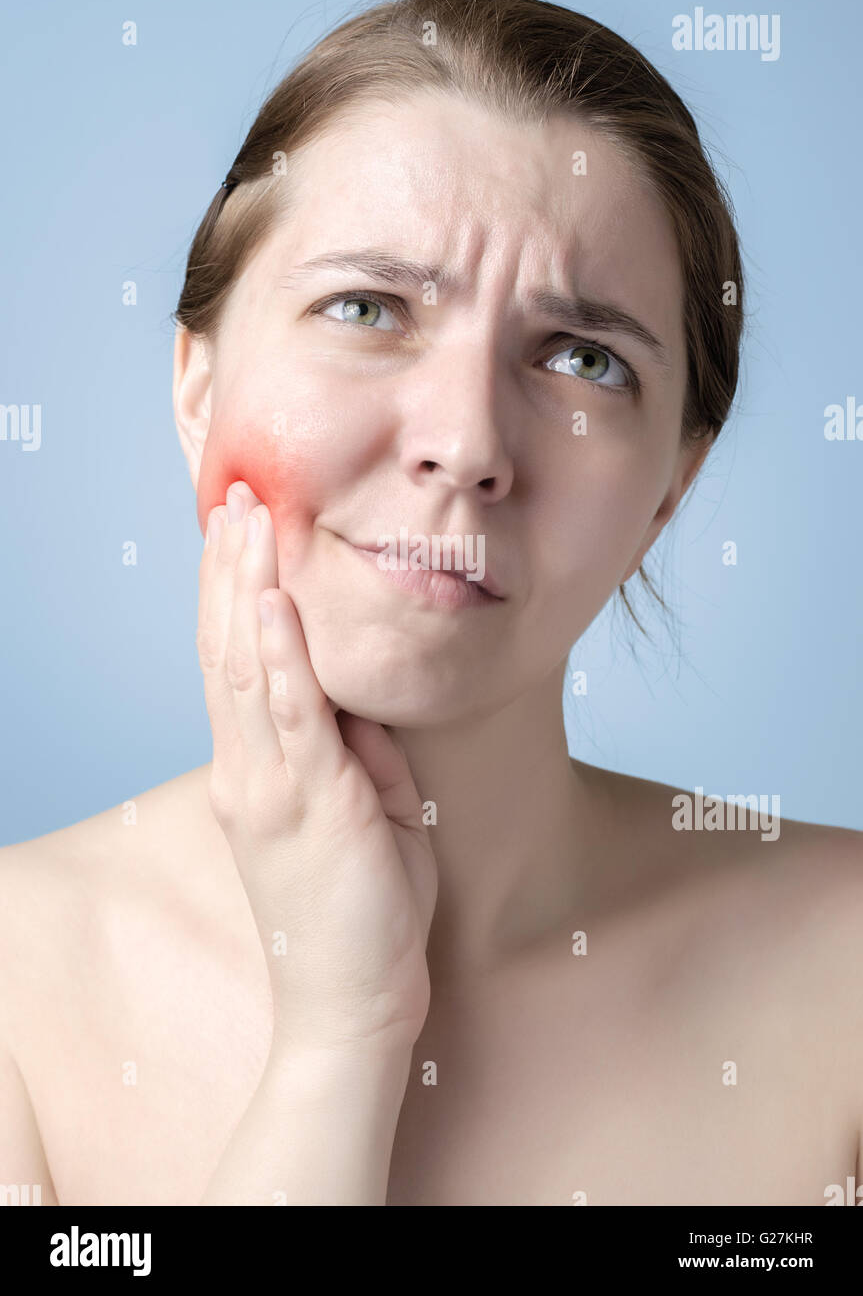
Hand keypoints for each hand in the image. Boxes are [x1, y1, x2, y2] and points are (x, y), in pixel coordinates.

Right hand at [196, 480, 437, 1058]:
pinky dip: (282, 654)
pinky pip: (292, 716)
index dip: (232, 596)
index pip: (233, 664)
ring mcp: (271, 786)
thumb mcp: (363, 814)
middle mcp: (249, 770)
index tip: (238, 535)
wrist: (353, 1003)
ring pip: (247, 668)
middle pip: (228, 650)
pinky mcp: (311, 804)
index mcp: (256, 770)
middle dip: (232, 571)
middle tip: (236, 499)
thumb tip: (362, 700)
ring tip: (247, 522)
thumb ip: (356, 753)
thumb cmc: (361, 911)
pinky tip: (275, 601)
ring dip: (248, 588)